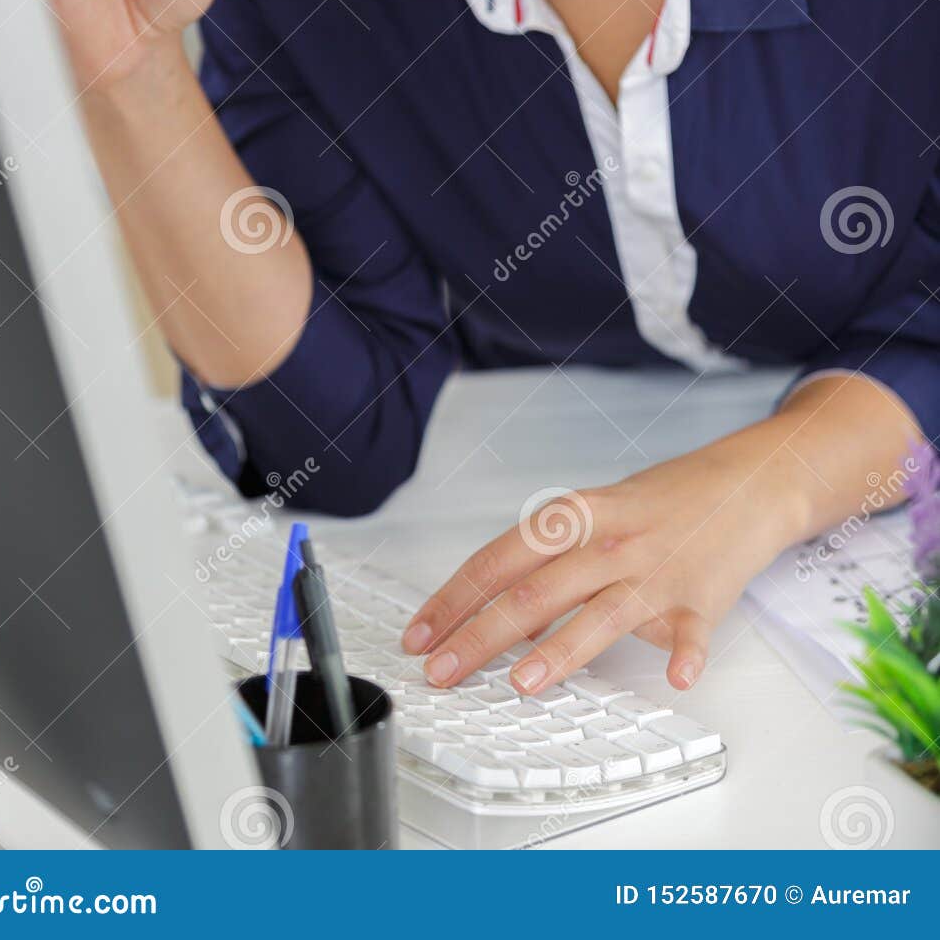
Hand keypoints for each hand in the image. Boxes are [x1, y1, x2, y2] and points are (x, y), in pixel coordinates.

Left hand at [401, 432, 805, 695]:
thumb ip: (552, 564)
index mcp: (576, 517)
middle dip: (481, 635)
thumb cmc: (663, 503)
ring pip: (600, 613)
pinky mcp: (701, 599)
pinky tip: (676, 676)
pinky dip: (685, 654)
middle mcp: (609, 542)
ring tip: (522, 684)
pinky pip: (691, 631)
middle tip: (442, 671)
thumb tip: (502, 616)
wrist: (746, 482)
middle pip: (535, 591)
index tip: (420, 634)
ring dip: (561, 650)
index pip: (500, 559)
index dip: (455, 597)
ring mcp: (656, 571)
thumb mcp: (596, 518)